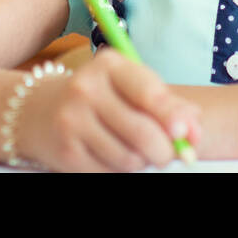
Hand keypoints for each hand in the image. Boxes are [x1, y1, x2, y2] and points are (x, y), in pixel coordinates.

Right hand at [16, 47, 202, 171]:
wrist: (41, 109)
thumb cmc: (103, 96)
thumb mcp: (132, 86)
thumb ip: (169, 104)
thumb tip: (195, 131)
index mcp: (109, 64)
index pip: (148, 93)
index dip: (173, 118)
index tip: (187, 134)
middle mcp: (86, 88)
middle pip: (142, 134)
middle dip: (164, 151)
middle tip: (167, 153)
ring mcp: (71, 120)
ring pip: (129, 159)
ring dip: (141, 162)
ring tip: (134, 149)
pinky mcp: (65, 152)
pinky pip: (110, 173)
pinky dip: (120, 171)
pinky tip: (112, 155)